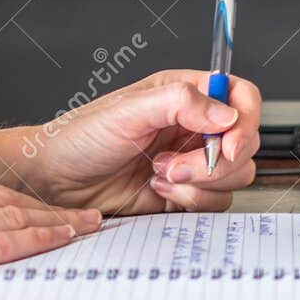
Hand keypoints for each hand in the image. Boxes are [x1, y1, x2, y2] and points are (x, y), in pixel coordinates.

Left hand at [0, 69, 262, 214]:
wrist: (54, 183)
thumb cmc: (79, 138)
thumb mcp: (127, 110)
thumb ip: (180, 103)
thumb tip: (225, 114)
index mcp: (186, 95)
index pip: (241, 98)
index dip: (245, 123)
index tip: (227, 145)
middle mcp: (194, 127)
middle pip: (245, 144)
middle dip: (214, 162)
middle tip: (172, 166)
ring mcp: (192, 162)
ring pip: (233, 177)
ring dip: (198, 183)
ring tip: (158, 176)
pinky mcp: (185, 194)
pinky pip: (213, 203)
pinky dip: (189, 202)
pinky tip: (157, 192)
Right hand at [0, 176, 101, 299]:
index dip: (17, 198)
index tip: (42, 206)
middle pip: (1, 198)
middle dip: (44, 206)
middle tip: (78, 215)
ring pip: (8, 217)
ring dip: (52, 221)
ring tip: (84, 228)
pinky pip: (0, 246)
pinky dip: (36, 241)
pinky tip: (59, 242)